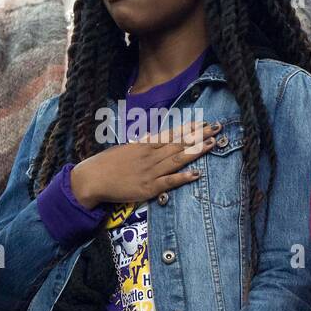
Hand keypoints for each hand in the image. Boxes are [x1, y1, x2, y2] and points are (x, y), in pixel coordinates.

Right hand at [69, 120, 219, 207]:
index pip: (171, 134)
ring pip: (177, 159)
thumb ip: (143, 144)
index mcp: (145, 145)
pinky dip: (182, 178)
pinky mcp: (148, 188)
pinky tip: (195, 174)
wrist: (93, 178)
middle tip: (217, 128)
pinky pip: (168, 182)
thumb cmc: (107, 164)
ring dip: (196, 151)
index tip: (204, 122)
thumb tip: (155, 138)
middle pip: (179, 144)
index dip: (189, 128)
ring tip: (212, 144)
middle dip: (199, 136)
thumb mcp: (127, 149)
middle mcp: (150, 155)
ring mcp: (150, 172)